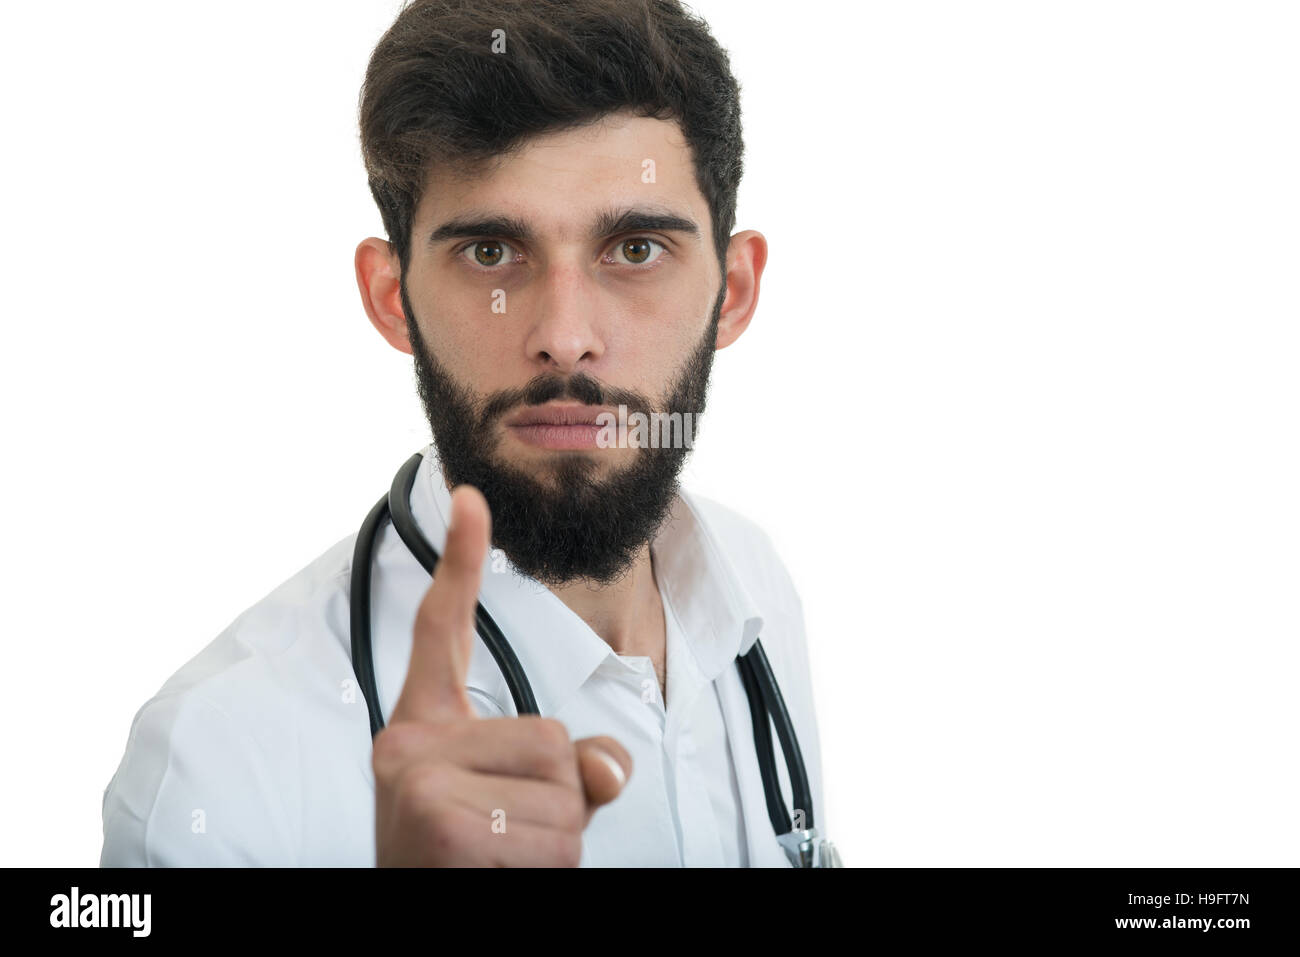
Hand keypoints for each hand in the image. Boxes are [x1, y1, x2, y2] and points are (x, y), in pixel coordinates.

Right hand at [373, 484, 632, 865]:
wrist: (411, 922)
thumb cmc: (463, 862)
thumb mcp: (513, 805)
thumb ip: (567, 768)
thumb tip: (608, 769)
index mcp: (422, 728)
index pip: (442, 633)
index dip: (460, 564)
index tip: (473, 498)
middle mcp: (409, 745)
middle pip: (553, 740)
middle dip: (556, 800)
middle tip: (502, 838)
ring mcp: (419, 782)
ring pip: (565, 795)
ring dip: (553, 843)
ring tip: (499, 863)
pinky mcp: (441, 824)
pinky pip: (555, 839)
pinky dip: (546, 872)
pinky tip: (497, 878)